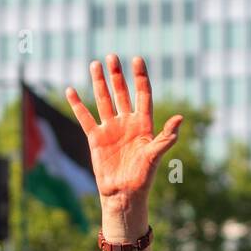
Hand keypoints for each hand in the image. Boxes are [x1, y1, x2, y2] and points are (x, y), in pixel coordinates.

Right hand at [65, 55, 182, 230]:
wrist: (124, 194)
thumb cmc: (142, 177)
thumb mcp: (155, 156)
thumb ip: (165, 137)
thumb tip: (179, 120)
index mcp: (143, 125)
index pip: (142, 95)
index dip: (140, 77)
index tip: (137, 59)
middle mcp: (127, 123)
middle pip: (121, 93)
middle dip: (117, 75)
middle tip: (112, 56)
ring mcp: (111, 129)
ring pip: (104, 100)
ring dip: (99, 83)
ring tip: (95, 64)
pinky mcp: (96, 138)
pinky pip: (85, 117)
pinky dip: (77, 104)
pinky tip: (71, 90)